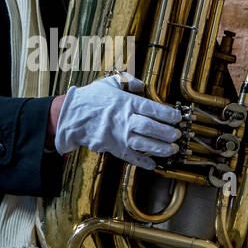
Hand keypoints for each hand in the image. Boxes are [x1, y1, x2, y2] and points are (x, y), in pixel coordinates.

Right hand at [54, 73, 180, 170]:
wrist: (70, 116)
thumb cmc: (90, 99)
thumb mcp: (109, 83)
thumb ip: (128, 82)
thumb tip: (141, 85)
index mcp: (126, 103)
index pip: (153, 109)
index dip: (168, 114)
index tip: (177, 117)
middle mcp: (125, 120)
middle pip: (151, 128)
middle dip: (167, 133)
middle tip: (177, 135)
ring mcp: (119, 136)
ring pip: (144, 144)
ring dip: (161, 148)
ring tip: (172, 150)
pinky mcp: (113, 147)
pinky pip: (131, 156)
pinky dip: (143, 162)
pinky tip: (153, 164)